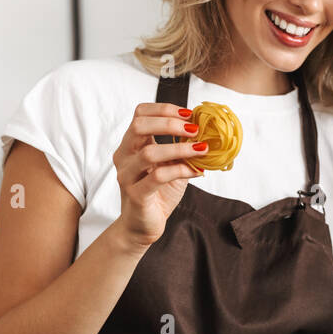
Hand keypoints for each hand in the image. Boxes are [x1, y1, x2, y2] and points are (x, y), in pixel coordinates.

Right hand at [112, 102, 206, 248]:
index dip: (164, 109)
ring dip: (179, 148)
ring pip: (149, 153)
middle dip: (170, 123)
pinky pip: (157, 177)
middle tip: (195, 129)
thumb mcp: (173, 164)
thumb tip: (208, 130)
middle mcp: (124, 156)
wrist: (143, 225)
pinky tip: (197, 171)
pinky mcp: (136, 194)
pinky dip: (180, 170)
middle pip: (139, 126)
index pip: (140, 113)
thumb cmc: (158, 191)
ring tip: (201, 149)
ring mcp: (127, 175)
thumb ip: (183, 147)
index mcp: (131, 144)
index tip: (189, 114)